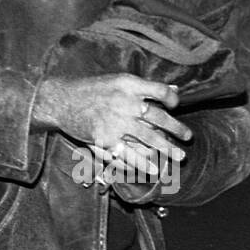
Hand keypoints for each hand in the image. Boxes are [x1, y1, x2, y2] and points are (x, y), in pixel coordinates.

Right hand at [34, 75, 190, 164]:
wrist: (61, 100)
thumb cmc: (91, 90)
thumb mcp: (118, 80)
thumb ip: (145, 87)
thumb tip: (175, 89)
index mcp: (128, 84)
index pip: (159, 90)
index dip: (172, 98)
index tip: (177, 105)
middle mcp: (123, 102)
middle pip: (158, 117)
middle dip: (176, 129)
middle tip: (188, 138)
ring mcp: (114, 122)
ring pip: (147, 138)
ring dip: (165, 149)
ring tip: (178, 157)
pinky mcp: (104, 139)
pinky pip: (128, 154)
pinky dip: (142, 162)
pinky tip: (153, 168)